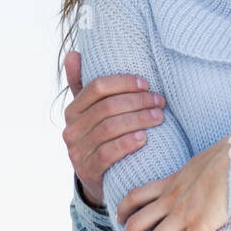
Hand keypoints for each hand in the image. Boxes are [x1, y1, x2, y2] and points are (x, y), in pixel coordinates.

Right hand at [63, 51, 165, 207]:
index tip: (147, 83)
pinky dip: (128, 143)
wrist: (98, 177)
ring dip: (139, 120)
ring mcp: (77, 151)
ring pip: (110, 128)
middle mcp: (71, 129)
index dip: (124, 83)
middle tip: (160, 101)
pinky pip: (108, 153)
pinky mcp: (87, 171)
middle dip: (138, 101)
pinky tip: (144, 138)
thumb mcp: (92, 111)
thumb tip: (72, 53)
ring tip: (159, 117)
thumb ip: (83, 83)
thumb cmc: (101, 136)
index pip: (97, 87)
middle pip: (107, 107)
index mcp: (73, 110)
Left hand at [116, 138, 230, 230]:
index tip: (119, 219)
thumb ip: (193, 173)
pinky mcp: (200, 225)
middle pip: (137, 223)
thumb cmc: (226, 156)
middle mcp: (171, 200)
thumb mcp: (200, 161)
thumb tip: (201, 173)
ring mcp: (184, 214)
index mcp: (171, 183)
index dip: (123, 209)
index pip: (136, 196)